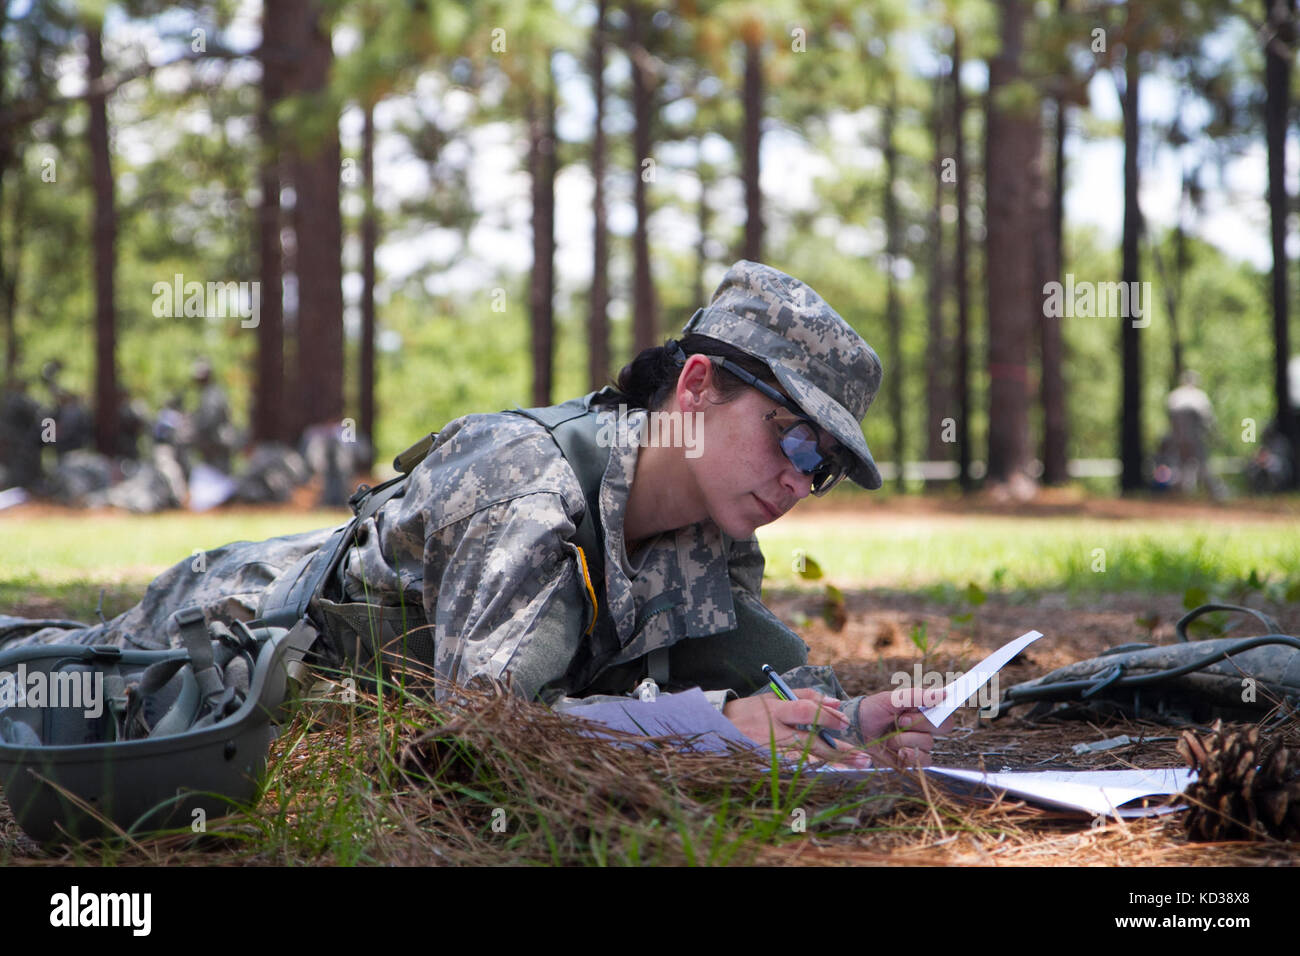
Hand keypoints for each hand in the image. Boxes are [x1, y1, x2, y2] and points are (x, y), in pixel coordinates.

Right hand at [724, 689, 869, 765]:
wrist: (716, 729)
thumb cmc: (750, 712)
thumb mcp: (773, 697)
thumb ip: (806, 697)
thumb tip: (836, 702)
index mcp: (776, 710)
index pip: (805, 711)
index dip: (827, 716)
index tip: (845, 723)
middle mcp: (773, 732)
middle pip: (810, 743)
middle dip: (839, 751)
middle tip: (863, 758)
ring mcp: (768, 753)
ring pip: (803, 762)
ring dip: (829, 767)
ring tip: (852, 769)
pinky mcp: (765, 767)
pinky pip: (792, 772)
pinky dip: (811, 774)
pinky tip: (828, 777)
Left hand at [852, 686, 953, 767]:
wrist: (852, 732)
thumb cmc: (871, 711)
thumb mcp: (891, 699)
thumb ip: (917, 696)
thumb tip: (944, 694)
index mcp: (921, 710)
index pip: (945, 711)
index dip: (947, 709)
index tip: (949, 703)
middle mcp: (923, 728)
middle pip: (943, 726)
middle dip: (921, 722)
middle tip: (902, 719)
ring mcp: (917, 745)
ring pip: (929, 743)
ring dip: (907, 738)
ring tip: (889, 736)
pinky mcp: (911, 761)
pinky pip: (923, 760)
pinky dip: (910, 755)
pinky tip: (897, 752)